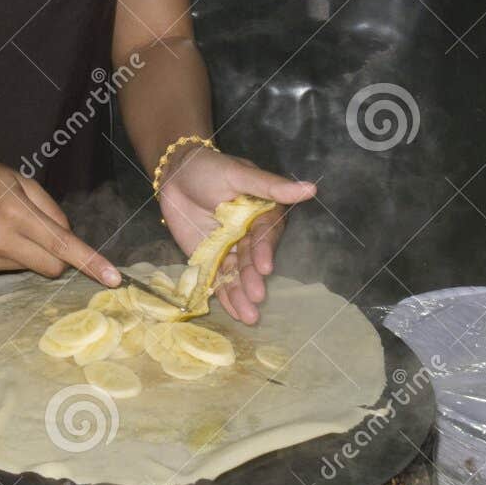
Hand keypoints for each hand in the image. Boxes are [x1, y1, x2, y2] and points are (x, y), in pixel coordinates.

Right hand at [0, 158, 118, 285]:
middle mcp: (0, 240)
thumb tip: (69, 240)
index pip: (62, 244)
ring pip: (34, 269)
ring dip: (35, 253)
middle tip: (46, 230)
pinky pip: (14, 270)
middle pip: (53, 267)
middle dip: (61, 256)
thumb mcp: (22, 181)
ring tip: (11, 227)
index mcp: (15, 212)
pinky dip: (16, 256)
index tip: (114, 278)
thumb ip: (51, 211)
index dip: (91, 262)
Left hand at [158, 145, 314, 324]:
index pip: (265, 234)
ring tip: (248, 316)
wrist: (175, 174)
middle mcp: (249, 235)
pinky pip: (219, 279)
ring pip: (237, 274)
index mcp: (262, 214)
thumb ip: (270, 186)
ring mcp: (230, 248)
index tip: (264, 266)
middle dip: (253, 278)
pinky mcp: (211, 258)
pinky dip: (225, 295)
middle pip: (252, 259)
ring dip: (242, 294)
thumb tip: (310, 188)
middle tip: (256, 296)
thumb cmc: (210, 168)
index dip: (264, 250)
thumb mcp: (238, 174)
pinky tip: (234, 313)